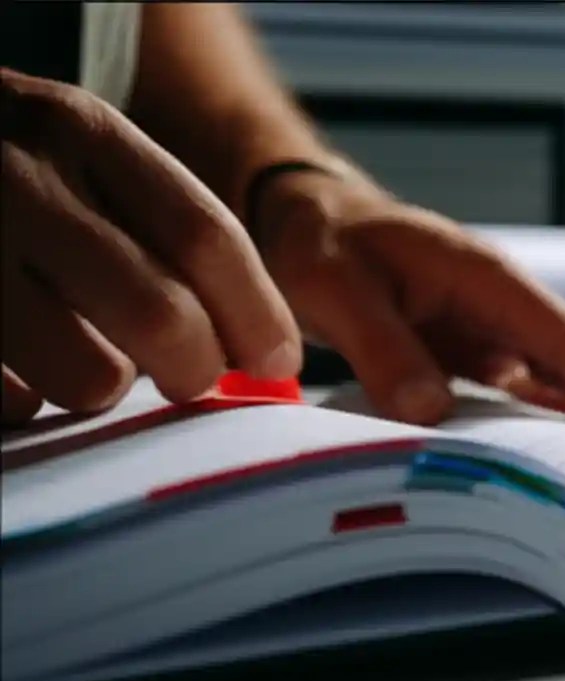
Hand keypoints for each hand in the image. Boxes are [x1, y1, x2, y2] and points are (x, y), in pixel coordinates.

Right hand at [1, 68, 301, 425]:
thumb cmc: (10, 172)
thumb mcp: (82, 158)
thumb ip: (163, 230)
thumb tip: (261, 347)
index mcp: (83, 133)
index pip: (205, 237)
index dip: (257, 314)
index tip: (277, 361)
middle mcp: (19, 182)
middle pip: (161, 314)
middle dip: (197, 367)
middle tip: (194, 376)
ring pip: (87, 373)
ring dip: (106, 386)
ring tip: (91, 362)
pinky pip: (7, 400)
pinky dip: (29, 401)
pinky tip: (20, 366)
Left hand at [254, 170, 564, 440]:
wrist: (312, 217)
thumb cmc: (322, 245)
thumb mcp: (333, 289)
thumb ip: (383, 346)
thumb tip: (432, 410)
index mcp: (485, 276)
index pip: (563, 338)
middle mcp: (506, 297)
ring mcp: (501, 320)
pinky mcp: (486, 342)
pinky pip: (544, 377)